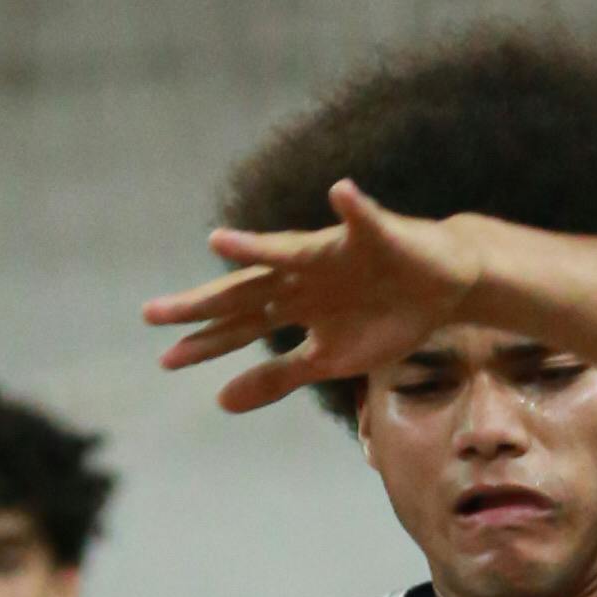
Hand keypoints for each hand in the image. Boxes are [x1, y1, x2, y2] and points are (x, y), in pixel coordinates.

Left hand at [144, 180, 487, 415]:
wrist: (441, 285)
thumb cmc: (383, 316)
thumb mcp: (325, 359)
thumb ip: (275, 378)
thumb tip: (219, 402)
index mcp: (292, 301)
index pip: (238, 322)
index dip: (204, 341)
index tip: (165, 359)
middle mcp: (302, 274)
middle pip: (246, 289)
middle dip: (204, 303)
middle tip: (155, 313)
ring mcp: (334, 253)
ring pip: (289, 250)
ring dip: (257, 246)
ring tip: (219, 242)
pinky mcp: (375, 236)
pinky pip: (362, 218)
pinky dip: (353, 207)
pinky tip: (340, 193)